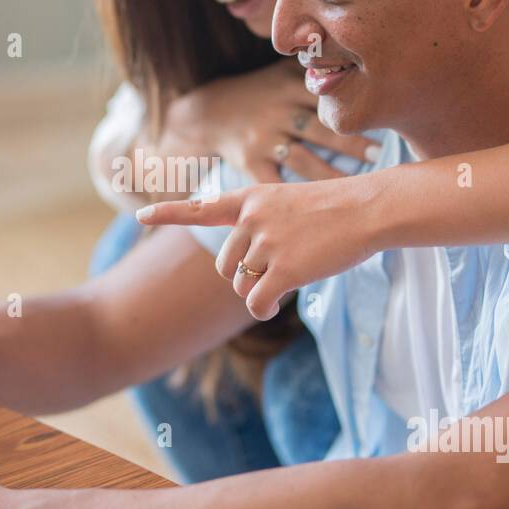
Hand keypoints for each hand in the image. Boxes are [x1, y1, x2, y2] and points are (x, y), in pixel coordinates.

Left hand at [137, 174, 381, 319]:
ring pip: (242, 285)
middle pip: (226, 265)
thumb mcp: (290, 202)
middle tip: (279, 267)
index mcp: (250, 199)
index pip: (200, 207)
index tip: (140, 217)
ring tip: (290, 276)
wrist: (368, 208)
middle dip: (246, 276)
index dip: (167, 213)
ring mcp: (265, 243)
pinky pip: (255, 302)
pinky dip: (262, 309)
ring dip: (259, 291)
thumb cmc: (336, 208)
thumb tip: (244, 265)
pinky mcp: (282, 269)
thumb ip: (260, 223)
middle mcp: (250, 219)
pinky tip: (275, 306)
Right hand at [170, 59, 374, 182]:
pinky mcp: (249, 163)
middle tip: (381, 154)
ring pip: (303, 160)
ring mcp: (261, 139)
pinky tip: (318, 209)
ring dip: (333, 174)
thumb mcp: (280, 74)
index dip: (355, 110)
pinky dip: (295, 197)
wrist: (205, 114)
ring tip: (359, 189)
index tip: (384, 119)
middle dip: (352, 143)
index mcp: (287, 87)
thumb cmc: (256, 94)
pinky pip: (275, 183)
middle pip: (320, 129)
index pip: (327, 98)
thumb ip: (315, 73)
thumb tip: (362, 65)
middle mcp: (276, 112)